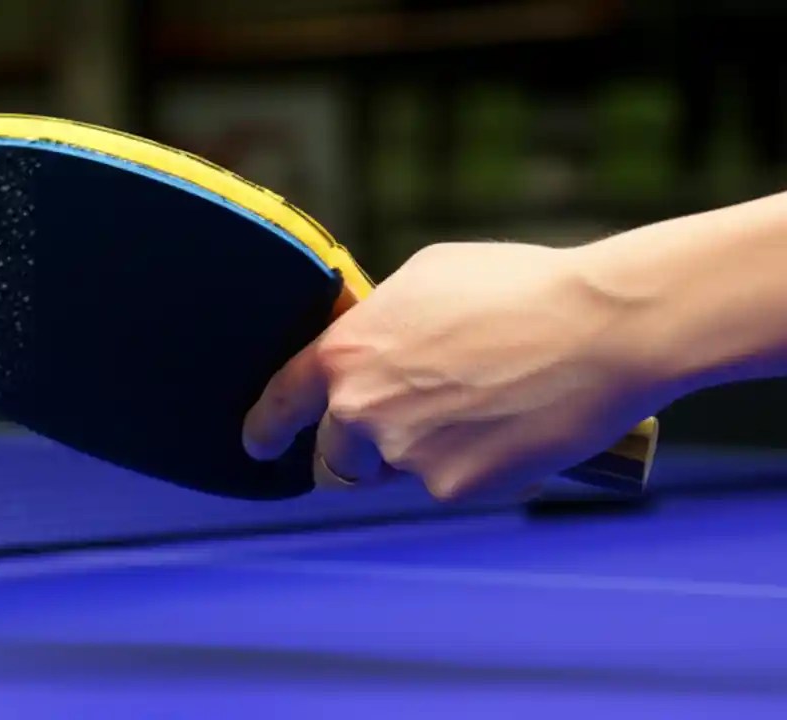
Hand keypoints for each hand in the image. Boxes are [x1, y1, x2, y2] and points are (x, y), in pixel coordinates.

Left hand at [242, 241, 665, 500]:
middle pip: (334, 459)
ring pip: (394, 473)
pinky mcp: (451, 488)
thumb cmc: (517, 288)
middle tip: (405, 428)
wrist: (599, 330)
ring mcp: (404, 454)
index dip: (263, 428)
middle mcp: (360, 410)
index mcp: (346, 353)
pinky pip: (447, 484)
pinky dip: (470, 468)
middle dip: (358, 453)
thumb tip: (364, 342)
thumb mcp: (426, 280)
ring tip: (474, 410)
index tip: (256, 444)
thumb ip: (378, 321)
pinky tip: (507, 428)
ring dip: (416, 456)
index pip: (281, 402)